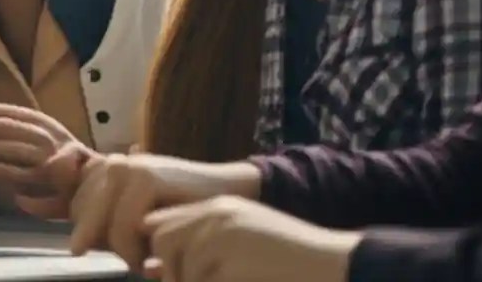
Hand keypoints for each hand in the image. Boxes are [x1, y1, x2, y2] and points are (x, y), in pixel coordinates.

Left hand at [0, 101, 97, 219]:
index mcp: (47, 125)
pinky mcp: (52, 175)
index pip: (11, 111)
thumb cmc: (71, 170)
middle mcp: (50, 135)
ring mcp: (51, 154)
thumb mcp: (47, 147)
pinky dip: (1, 170)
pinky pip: (21, 172)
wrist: (103, 189)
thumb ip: (19, 141)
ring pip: (14, 145)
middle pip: (10, 124)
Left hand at [68, 153, 261, 270]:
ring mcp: (130, 167)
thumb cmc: (180, 213)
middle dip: (104, 244)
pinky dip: (136, 249)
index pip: (73, 209)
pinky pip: (126, 225)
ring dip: (123, 252)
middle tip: (133, 261)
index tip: (112, 250)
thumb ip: (105, 228)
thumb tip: (76, 246)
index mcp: (107, 170)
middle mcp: (115, 164)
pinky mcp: (148, 177)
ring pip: (105, 226)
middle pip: (82, 216)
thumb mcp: (135, 221)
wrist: (228, 193)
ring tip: (144, 263)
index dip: (89, 235)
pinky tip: (153, 258)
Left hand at [143, 196, 359, 281]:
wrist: (331, 264)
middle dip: (171, 270)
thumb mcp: (237, 249)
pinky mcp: (231, 259)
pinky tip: (244, 281)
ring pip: (179, 267)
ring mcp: (223, 235)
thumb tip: (150, 270)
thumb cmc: (286, 264)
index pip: (161, 223)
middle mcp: (216, 215)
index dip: (160, 253)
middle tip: (197, 281)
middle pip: (161, 241)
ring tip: (233, 278)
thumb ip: (195, 251)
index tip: (170, 273)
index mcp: (217, 208)